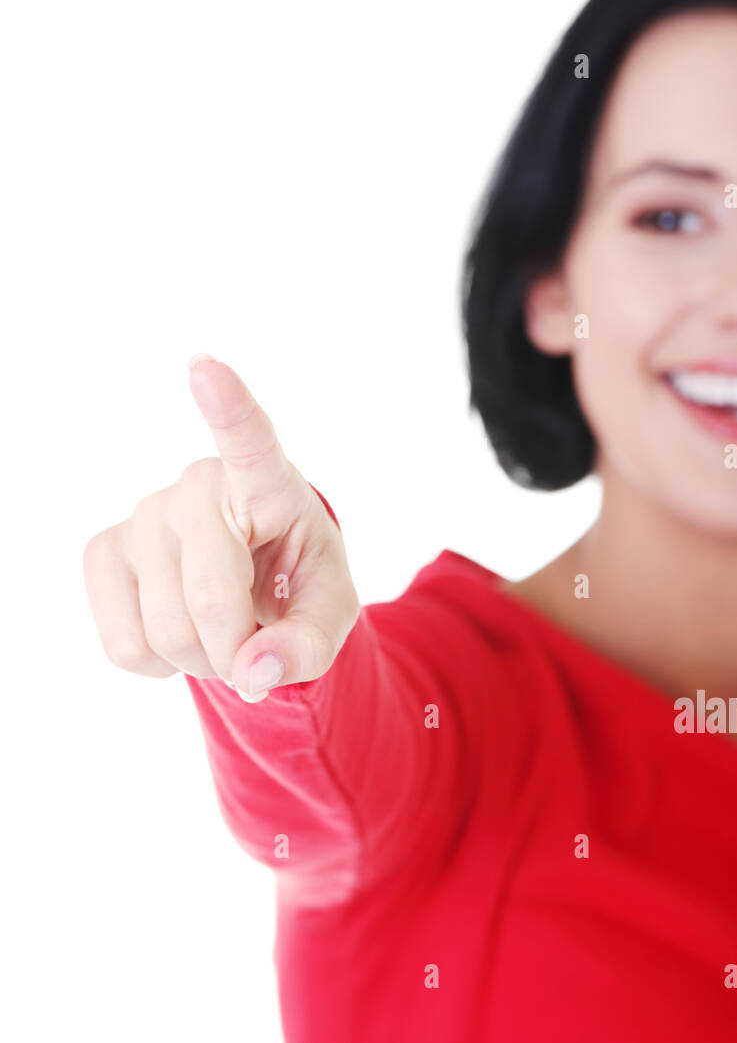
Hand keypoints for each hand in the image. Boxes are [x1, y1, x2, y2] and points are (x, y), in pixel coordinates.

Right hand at [83, 357, 359, 700]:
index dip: (226, 405)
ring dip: (199, 661)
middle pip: (209, 598)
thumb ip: (307, 646)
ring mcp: (143, 515)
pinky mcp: (103, 551)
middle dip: (237, 650)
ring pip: (163, 630)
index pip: (247, 437)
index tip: (204, 368)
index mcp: (266, 480)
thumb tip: (252, 674)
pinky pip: (124, 644)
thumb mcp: (328, 613)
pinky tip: (177, 631)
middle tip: (256, 645)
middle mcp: (197, 485)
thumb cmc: (298, 582)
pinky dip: (157, 664)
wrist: (255, 588)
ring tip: (219, 631)